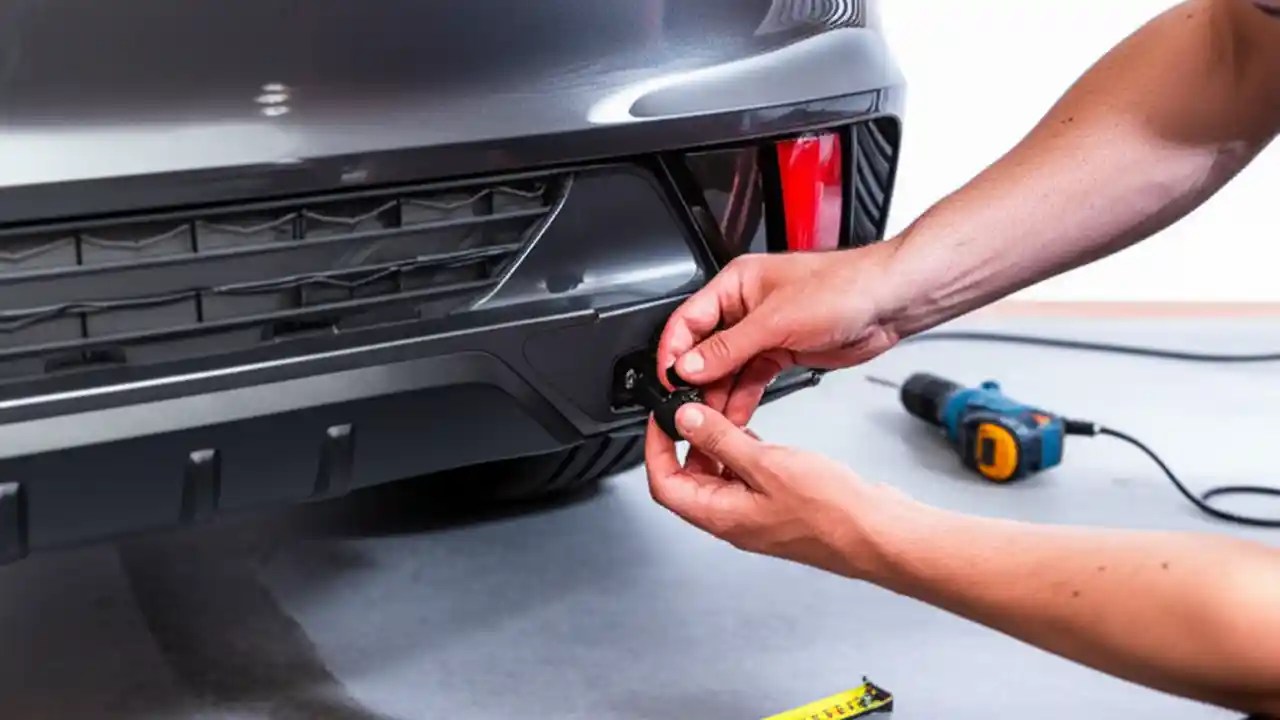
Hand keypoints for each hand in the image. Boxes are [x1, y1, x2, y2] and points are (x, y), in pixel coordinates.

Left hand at [644, 402, 909, 579]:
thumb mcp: (766, 465)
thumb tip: (686, 421)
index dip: (656, 450)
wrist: (877, 533)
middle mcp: (733, 518)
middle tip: (695, 409)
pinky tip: (756, 432)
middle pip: (689, 478)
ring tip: (725, 414)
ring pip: (720, 474)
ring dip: (718, 443)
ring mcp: (756, 513)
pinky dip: (744, 450)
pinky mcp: (779, 504)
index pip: (664, 484)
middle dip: (688, 441)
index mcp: (719, 515)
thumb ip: (722, 441)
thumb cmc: (832, 513)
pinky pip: (748, 475)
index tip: (661, 420)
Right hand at [656, 245, 901, 430]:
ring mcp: (764, 331)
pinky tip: (735, 415)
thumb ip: (729, 347)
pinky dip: (742, 397)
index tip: (669, 380)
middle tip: (688, 407)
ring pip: (728, 367)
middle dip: (696, 378)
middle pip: (705, 347)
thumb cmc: (843, 288)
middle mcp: (745, 307)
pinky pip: (751, 377)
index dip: (674, 351)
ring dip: (719, 393)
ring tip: (710, 419)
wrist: (888, 303)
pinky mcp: (782, 351)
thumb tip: (690, 365)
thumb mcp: (776, 320)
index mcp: (736, 284)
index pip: (687, 319)